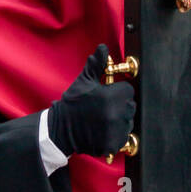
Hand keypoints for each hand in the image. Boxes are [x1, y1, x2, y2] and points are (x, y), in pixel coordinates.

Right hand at [47, 44, 134, 158]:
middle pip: (130, 105)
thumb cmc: (73, 104)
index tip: (107, 94)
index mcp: (111, 97)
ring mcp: (115, 131)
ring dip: (119, 119)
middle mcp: (116, 115)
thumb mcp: (84, 81)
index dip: (117, 91)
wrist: (60, 129)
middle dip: (120, 104)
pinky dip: (116, 134)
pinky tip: (103, 129)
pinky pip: (123, 136)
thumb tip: (103, 47)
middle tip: (104, 107)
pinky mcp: (113, 144)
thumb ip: (96, 64)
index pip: (128, 90)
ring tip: (103, 118)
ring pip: (128, 121)